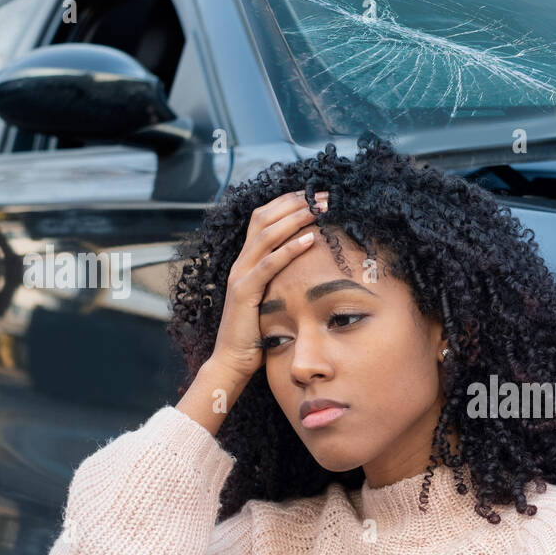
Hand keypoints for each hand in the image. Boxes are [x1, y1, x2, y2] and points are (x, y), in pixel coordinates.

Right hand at [207, 189, 328, 382]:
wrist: (232, 361)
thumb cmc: (257, 333)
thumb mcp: (272, 297)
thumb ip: (283, 279)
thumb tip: (310, 264)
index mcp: (246, 260)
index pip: (264, 217)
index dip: (287, 202)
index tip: (314, 194)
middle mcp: (240, 262)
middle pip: (264, 217)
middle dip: (294, 202)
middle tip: (323, 195)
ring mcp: (240, 275)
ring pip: (266, 235)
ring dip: (295, 218)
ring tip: (319, 209)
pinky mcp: (243, 292)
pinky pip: (268, 265)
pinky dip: (290, 250)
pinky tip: (310, 240)